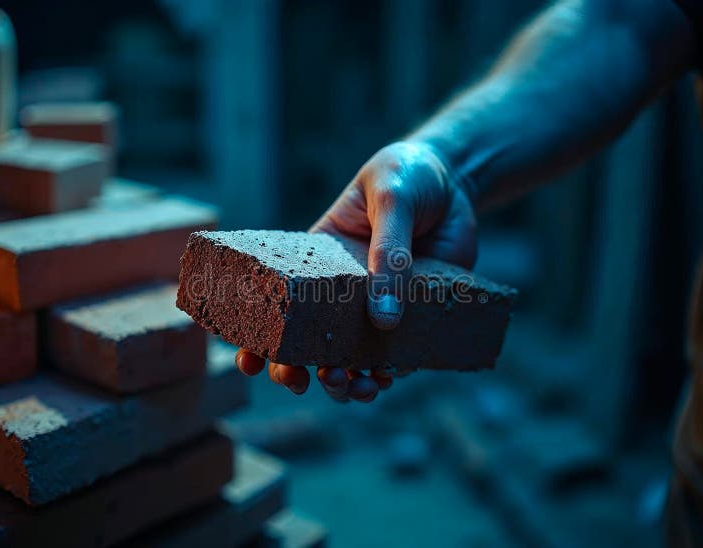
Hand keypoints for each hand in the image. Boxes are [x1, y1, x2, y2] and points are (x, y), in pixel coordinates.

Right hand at [235, 141, 477, 401]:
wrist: (452, 174)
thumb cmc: (404, 175)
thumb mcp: (390, 201)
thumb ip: (387, 252)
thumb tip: (385, 321)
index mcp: (316, 263)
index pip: (279, 304)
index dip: (259, 336)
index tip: (250, 359)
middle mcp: (342, 292)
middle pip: (311, 343)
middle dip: (299, 371)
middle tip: (301, 381)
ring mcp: (378, 304)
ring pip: (354, 357)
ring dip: (349, 383)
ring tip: (358, 389)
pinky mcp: (416, 312)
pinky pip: (400, 352)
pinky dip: (393, 372)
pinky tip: (390, 378)